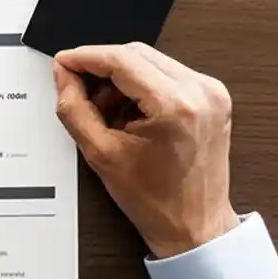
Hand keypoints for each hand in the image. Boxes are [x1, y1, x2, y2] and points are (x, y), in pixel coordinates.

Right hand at [53, 43, 237, 257]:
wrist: (195, 225)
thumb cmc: (156, 200)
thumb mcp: (101, 154)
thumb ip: (75, 108)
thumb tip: (64, 75)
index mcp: (176, 105)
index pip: (121, 59)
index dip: (86, 57)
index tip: (65, 62)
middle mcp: (200, 91)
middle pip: (137, 53)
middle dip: (103, 68)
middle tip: (79, 89)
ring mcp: (211, 92)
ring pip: (152, 61)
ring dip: (123, 79)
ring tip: (109, 113)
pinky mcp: (213, 97)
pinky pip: (168, 74)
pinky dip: (143, 86)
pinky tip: (131, 114)